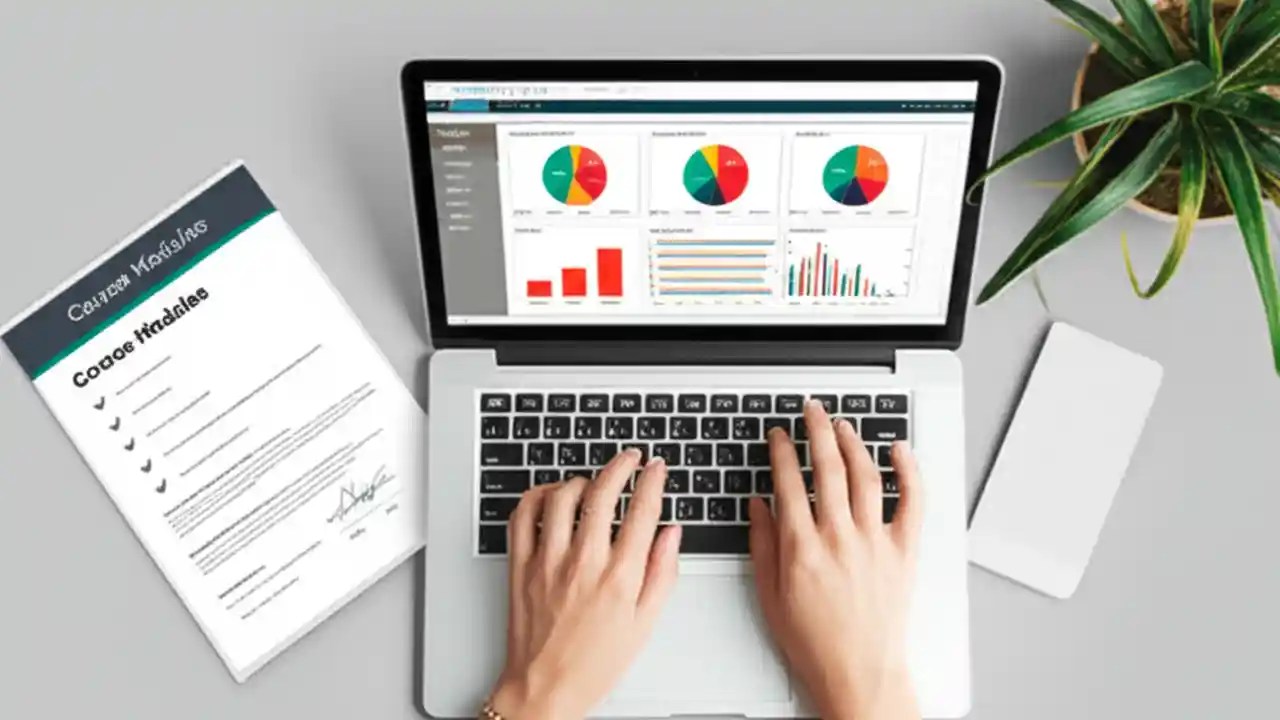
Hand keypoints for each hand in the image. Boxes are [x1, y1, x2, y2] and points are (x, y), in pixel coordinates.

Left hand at [490, 449, 680, 719]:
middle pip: (603, 492)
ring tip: (592, 482)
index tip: (656, 468)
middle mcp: (583, 563)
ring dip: (581, 479)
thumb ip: (662, 573)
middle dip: (621, 465)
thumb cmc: (594, 665)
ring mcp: (547, 561)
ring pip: (563, 496)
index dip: (652, 480)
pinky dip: (538, 496)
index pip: (642, 510)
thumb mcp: (644, 624)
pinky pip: (523, 515)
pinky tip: (552, 497)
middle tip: (630, 458)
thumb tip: (671, 533)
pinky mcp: (520, 566)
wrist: (544, 689)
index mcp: (619, 578)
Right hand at [749, 400, 923, 719]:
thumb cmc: (814, 641)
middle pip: (827, 467)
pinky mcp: (904, 551)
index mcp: (802, 548)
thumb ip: (762, 544)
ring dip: (852, 443)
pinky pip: (912, 502)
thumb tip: (759, 505)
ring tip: (842, 425)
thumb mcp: (769, 594)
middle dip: (815, 431)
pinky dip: (909, 471)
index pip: (788, 482)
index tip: (777, 435)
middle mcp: (839, 538)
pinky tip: (899, 450)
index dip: (780, 451)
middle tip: (810, 411)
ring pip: (865, 476)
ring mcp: (875, 542)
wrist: (858, 672)